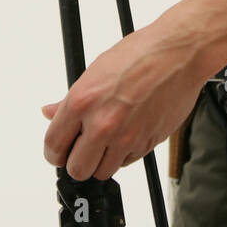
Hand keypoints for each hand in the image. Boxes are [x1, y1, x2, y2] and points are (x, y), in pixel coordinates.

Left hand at [41, 7, 206, 180]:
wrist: (178, 55)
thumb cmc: (140, 55)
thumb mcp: (95, 71)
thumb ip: (69, 100)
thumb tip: (49, 112)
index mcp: (82, 102)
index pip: (54, 146)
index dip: (53, 153)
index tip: (58, 152)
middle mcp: (102, 124)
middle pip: (77, 170)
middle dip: (77, 161)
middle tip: (81, 149)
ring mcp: (126, 137)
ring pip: (102, 172)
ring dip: (101, 161)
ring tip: (106, 141)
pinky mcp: (147, 144)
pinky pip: (127, 162)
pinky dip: (124, 155)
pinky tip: (126, 134)